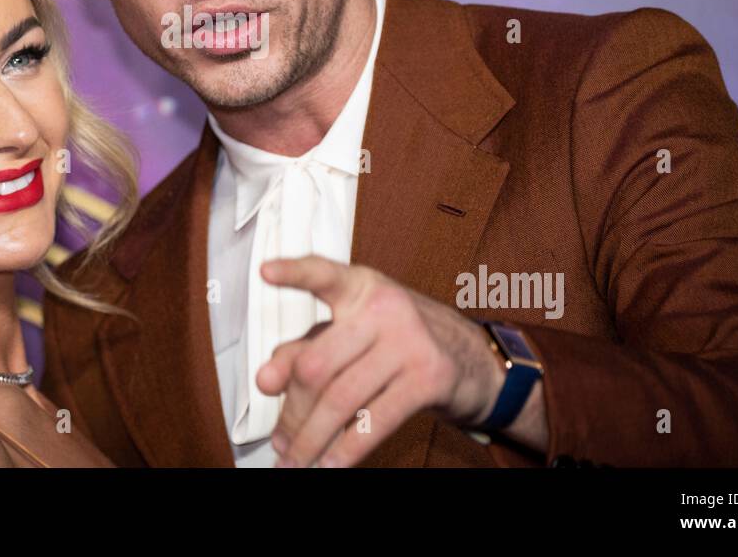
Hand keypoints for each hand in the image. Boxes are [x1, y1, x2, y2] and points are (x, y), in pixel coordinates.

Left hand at [256, 255, 507, 466]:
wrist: (472, 358)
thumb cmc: (398, 342)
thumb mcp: (354, 333)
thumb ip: (307, 347)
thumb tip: (266, 380)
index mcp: (359, 287)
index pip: (324, 274)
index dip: (294, 272)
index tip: (265, 271)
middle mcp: (383, 306)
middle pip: (316, 364)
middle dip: (292, 412)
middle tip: (279, 440)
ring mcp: (409, 340)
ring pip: (340, 399)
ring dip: (311, 439)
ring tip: (294, 461)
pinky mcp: (428, 377)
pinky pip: (375, 421)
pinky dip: (346, 450)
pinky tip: (330, 465)